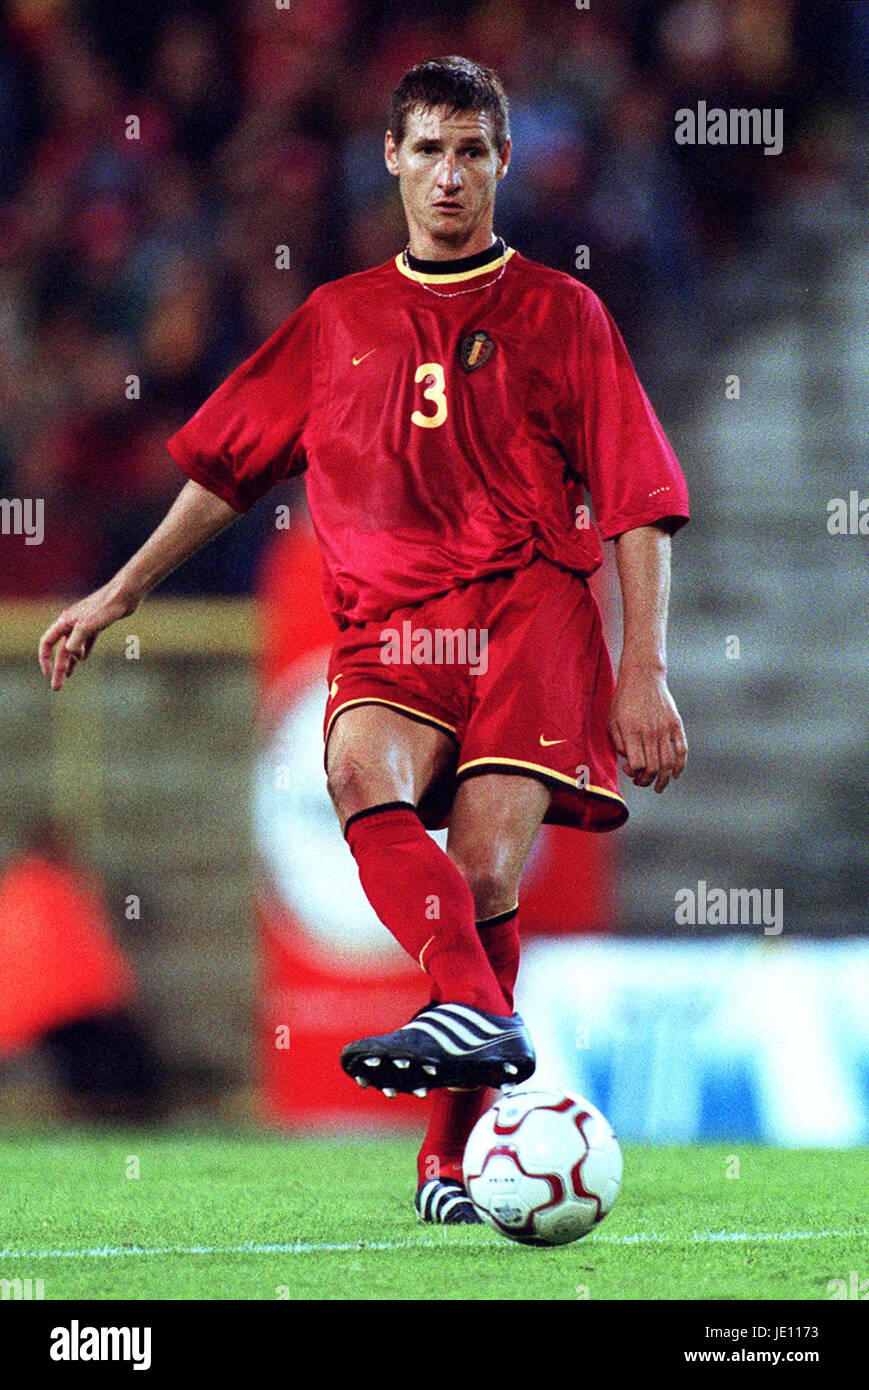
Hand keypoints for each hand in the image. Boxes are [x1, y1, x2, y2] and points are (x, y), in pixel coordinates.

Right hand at [38, 584, 137, 690]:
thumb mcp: (87, 627)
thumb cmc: (105, 608)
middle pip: (61, 650)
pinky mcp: (98, 625)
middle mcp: (72, 623)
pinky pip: (87, 642)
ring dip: (70, 662)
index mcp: (65, 622)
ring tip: (68, 677)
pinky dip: (84, 652)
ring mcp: (85, 624)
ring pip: (73, 647)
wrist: (124, 595)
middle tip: (57, 688)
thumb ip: (76, 642)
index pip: (47, 642)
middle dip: (58, 669)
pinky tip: (84, 660)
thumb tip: (73, 656)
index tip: (47, 674)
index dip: (45, 659)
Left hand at [607, 664, 686, 791]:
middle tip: (642, 782)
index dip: (634, 774)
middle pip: (654, 768)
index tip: (629, 770)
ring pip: (668, 763)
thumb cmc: (623, 700)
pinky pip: (682, 750)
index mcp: (632, 732)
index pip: (638, 765)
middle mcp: (650, 732)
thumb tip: (629, 762)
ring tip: (659, 786)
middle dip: (647, 781)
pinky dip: (680, 766)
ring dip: (664, 780)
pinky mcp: (676, 724)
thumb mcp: (612, 721)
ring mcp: (665, 728)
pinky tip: (675, 774)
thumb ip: (618, 744)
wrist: (643, 676)